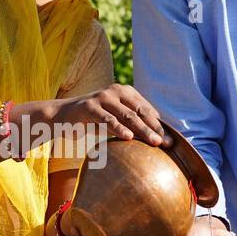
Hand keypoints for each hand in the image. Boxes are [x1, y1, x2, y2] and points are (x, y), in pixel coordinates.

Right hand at [43, 84, 167, 146]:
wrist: (64, 115)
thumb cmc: (96, 119)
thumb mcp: (117, 118)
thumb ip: (134, 123)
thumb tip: (160, 137)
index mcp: (127, 92)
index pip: (148, 110)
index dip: (160, 126)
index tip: (172, 142)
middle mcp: (116, 91)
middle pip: (141, 113)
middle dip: (156, 129)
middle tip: (167, 144)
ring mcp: (102, 97)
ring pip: (128, 116)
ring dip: (143, 130)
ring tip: (154, 142)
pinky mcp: (90, 107)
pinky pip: (108, 119)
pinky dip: (119, 128)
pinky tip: (129, 137)